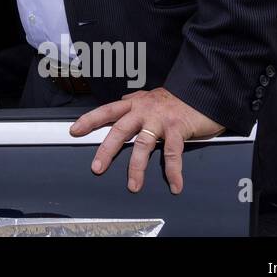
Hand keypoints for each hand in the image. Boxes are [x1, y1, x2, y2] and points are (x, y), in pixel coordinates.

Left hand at [68, 87, 223, 193]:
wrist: (202, 91)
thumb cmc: (175, 98)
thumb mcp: (150, 96)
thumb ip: (134, 101)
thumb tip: (122, 101)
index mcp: (134, 104)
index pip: (106, 111)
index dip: (89, 120)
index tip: (74, 131)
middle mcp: (144, 111)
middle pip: (119, 130)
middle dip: (106, 150)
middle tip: (97, 168)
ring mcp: (160, 120)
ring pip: (143, 145)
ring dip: (137, 167)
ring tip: (133, 185)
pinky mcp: (178, 129)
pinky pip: (173, 153)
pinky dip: (174, 172)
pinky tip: (174, 185)